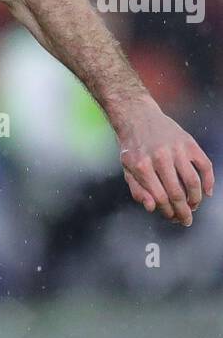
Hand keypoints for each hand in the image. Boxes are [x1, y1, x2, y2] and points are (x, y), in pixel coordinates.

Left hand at [116, 98, 213, 226]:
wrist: (138, 117)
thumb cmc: (132, 147)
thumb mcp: (127, 169)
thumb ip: (138, 190)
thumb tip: (152, 208)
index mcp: (141, 166)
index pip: (159, 198)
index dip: (168, 212)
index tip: (172, 218)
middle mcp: (160, 158)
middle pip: (177, 193)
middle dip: (183, 212)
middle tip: (186, 220)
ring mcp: (176, 149)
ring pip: (193, 182)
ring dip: (196, 199)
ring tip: (194, 207)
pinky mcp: (189, 143)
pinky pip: (205, 165)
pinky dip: (209, 181)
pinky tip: (207, 192)